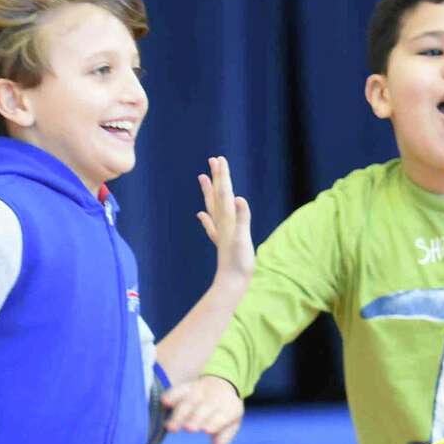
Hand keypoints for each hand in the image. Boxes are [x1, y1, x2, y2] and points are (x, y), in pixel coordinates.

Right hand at [162, 374, 243, 443]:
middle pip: (204, 408)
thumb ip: (223, 437)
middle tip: (189, 429)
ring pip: (189, 401)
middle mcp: (214, 398)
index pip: (222, 416)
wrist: (222, 386)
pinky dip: (171, 395)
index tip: (206, 429)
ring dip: (179, 414)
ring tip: (170, 427)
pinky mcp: (187, 387)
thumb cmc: (224, 412)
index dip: (214, 422)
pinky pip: (178, 390)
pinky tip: (164, 402)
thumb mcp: (231, 424)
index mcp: (229, 408)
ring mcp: (200, 391)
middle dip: (196, 418)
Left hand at [196, 156, 252, 289]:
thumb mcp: (243, 239)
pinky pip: (212, 226)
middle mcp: (222, 223)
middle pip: (218, 196)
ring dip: (208, 192)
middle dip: (217, 178)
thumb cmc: (239, 263)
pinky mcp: (222, 243)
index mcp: (228, 220)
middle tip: (213, 160)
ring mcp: (221, 233)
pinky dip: (206, 218)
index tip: (220, 159)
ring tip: (202, 178)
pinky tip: (200, 214)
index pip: (225, 192)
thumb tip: (239, 198)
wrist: (232, 284)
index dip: (223, 176)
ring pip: (212, 207)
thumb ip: (242, 218)